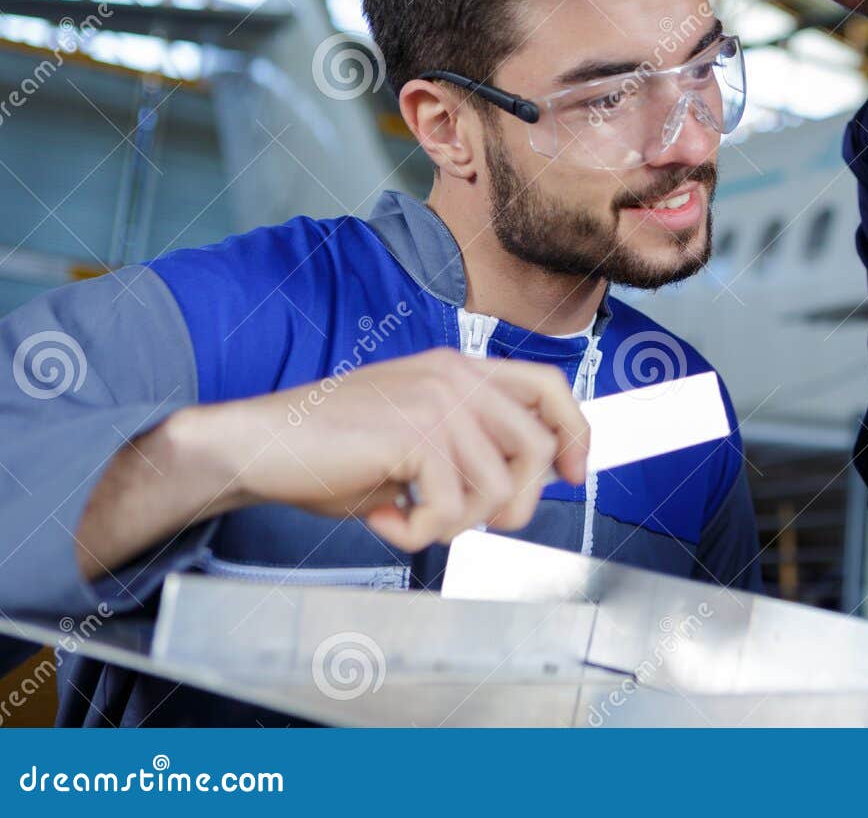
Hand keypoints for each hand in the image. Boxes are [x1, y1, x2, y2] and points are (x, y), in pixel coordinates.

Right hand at [210, 349, 588, 550]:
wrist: (259, 445)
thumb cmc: (330, 450)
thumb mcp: (414, 437)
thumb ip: (467, 447)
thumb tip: (521, 487)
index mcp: (459, 369)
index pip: (548, 386)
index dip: (573, 432)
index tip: (572, 473)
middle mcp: (455, 377)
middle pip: (536, 448)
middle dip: (513, 504)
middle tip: (462, 520)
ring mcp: (436, 401)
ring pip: (496, 490)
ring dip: (453, 524)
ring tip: (409, 516)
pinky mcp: (415, 434)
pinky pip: (450, 509)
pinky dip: (418, 533)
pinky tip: (386, 518)